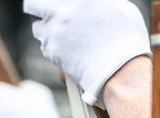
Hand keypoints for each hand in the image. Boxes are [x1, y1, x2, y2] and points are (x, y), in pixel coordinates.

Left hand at [23, 0, 150, 106]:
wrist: (120, 70)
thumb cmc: (126, 39)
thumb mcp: (120, 8)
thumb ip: (99, 2)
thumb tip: (92, 4)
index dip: (54, 1)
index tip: (56, 4)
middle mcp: (63, 10)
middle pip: (33, 3)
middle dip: (37, 6)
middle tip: (43, 11)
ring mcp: (55, 31)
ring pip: (37, 28)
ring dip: (46, 30)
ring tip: (63, 35)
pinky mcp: (51, 50)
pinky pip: (44, 46)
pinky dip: (52, 47)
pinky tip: (68, 49)